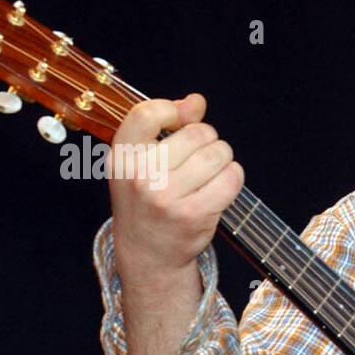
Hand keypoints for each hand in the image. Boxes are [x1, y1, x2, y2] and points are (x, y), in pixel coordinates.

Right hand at [108, 93, 243, 293]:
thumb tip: (196, 101)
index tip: (181, 122)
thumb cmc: (147, 200)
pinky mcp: (194, 214)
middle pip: (197, 132)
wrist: (148, 253)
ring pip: (218, 153)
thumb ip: (166, 126)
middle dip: (207, 140)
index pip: (147, 114)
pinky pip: (232, 178)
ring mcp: (167, 197)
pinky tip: (220, 186)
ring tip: (210, 173)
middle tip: (199, 159)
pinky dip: (233, 177)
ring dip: (223, 159)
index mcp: (121, 158)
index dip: (173, 111)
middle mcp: (140, 177)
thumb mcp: (141, 162)